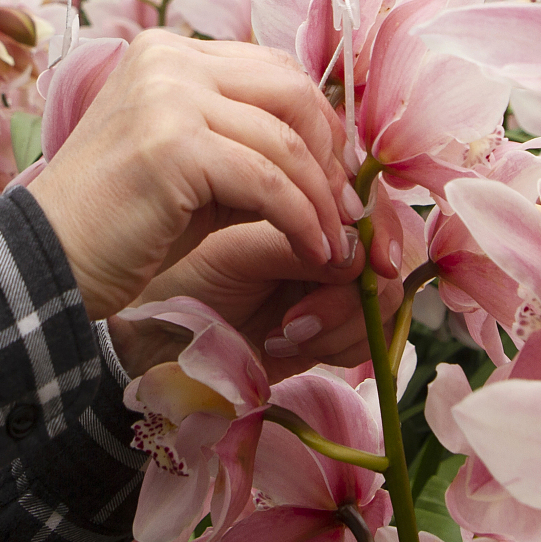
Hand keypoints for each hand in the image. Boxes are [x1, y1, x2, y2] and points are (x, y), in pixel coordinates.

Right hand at [30, 31, 371, 319]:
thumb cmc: (121, 222)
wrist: (46, 260)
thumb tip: (333, 158)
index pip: (274, 70)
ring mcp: (167, 95)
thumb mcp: (192, 164)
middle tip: (347, 209)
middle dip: (330, 155)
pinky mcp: (172, 145)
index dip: (320, 123)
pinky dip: (299, 219)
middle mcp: (168, 58)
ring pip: (284, 140)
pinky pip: (266, 181)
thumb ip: (246, 141)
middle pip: (290, 92)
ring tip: (333, 242)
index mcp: (170, 51)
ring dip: (320, 200)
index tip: (340, 177)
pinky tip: (311, 249)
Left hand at [114, 220, 402, 379]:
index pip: (371, 201)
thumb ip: (297, 227)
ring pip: (385, 300)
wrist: (151, 328)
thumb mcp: (236, 238)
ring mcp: (336, 289)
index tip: (361, 254)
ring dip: (338, 320)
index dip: (378, 226)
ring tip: (283, 331)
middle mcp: (330, 240)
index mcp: (308, 197)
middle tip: (300, 315)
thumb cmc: (179, 266)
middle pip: (390, 254)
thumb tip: (358, 247)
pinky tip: (280, 344)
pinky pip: (372, 339)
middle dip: (351, 288)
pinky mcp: (332, 335)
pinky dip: (334, 344)